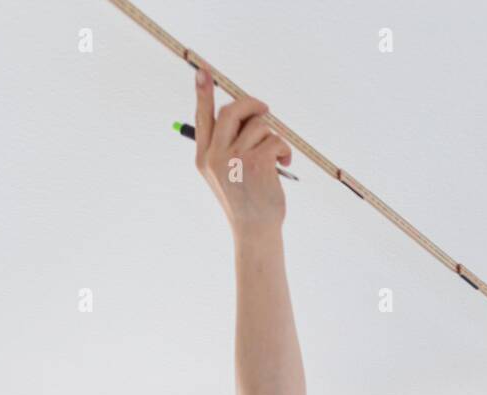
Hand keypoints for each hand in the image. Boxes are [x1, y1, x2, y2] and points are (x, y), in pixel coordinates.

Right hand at [193, 68, 291, 233]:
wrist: (255, 231)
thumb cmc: (246, 202)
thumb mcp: (227, 174)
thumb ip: (229, 146)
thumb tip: (248, 114)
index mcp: (204, 158)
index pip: (202, 117)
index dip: (203, 93)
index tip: (203, 72)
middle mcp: (215, 156)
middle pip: (232, 110)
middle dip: (252, 105)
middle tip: (265, 109)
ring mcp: (235, 158)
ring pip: (259, 125)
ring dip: (274, 137)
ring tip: (276, 158)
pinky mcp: (256, 161)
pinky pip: (276, 138)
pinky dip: (285, 150)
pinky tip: (283, 164)